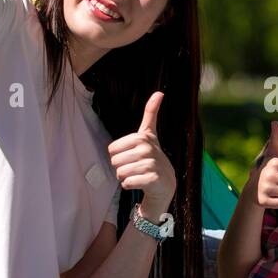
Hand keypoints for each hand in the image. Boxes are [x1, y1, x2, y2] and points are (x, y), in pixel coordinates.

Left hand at [107, 92, 174, 213]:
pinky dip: (129, 186)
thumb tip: (160, 92)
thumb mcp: (150, 135)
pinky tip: (140, 184)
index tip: (131, 155)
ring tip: (138, 175)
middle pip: (114, 161)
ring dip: (125, 178)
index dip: (118, 155)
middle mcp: (148, 149)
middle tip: (135, 168)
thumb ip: (151, 113)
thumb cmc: (152, 158)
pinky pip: (127, 183)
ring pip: (120, 173)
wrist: (165, 183)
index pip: (112, 149)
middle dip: (121, 168)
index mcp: (142, 137)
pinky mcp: (152, 179)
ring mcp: (151, 164)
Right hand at [254, 121, 277, 209]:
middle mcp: (269, 174)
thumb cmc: (269, 171)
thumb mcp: (272, 155)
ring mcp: (265, 188)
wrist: (253, 190)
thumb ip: (276, 139)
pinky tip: (273, 199)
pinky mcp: (263, 201)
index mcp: (275, 162)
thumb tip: (275, 121)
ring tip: (277, 191)